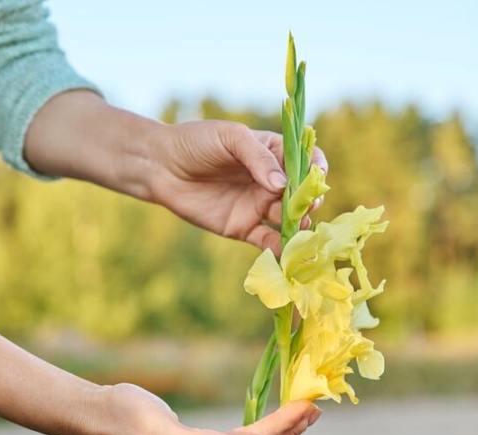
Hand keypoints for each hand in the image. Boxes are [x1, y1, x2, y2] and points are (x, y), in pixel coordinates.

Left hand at [149, 120, 327, 253]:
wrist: (161, 166)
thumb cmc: (196, 142)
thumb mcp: (230, 137)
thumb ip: (257, 157)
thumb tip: (281, 184)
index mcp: (273, 153)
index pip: (307, 161)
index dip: (316, 170)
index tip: (315, 178)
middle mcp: (270, 181)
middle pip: (301, 195)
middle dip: (309, 202)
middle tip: (305, 207)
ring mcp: (258, 206)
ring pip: (288, 220)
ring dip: (298, 226)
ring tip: (298, 229)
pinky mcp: (242, 228)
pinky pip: (267, 241)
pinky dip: (279, 248)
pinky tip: (284, 252)